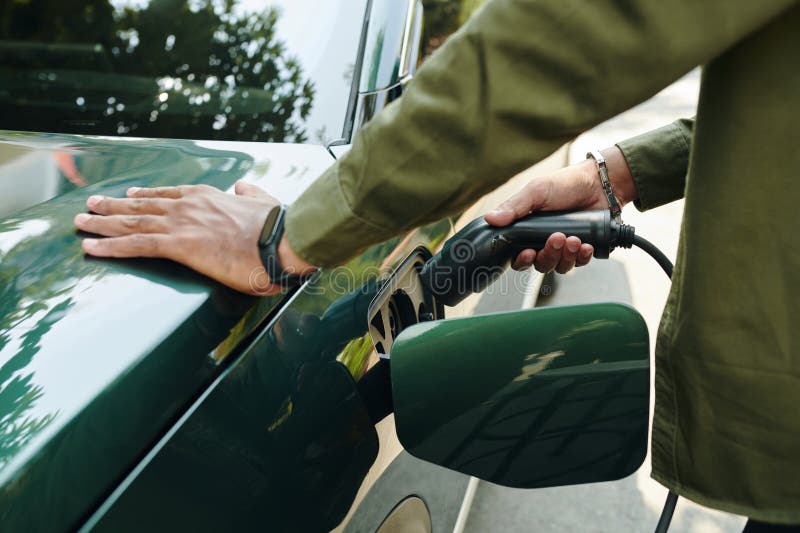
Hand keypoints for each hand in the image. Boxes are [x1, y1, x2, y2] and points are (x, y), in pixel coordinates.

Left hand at [74, 181, 315, 294]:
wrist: (281, 240)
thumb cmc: (278, 228)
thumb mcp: (264, 202)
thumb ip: (250, 194)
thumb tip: (243, 187)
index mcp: (209, 197)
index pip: (169, 194)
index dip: (147, 196)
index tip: (130, 195)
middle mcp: (189, 205)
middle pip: (142, 205)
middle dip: (113, 206)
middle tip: (91, 205)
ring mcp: (181, 223)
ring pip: (131, 222)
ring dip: (102, 222)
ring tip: (80, 222)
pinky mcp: (179, 245)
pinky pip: (136, 245)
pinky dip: (110, 245)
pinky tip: (91, 246)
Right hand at [484, 146, 635, 272]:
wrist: (599, 183)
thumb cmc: (565, 184)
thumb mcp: (536, 191)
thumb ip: (514, 207)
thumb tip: (490, 218)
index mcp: (527, 231)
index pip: (518, 256)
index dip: (522, 260)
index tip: (529, 253)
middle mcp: (544, 242)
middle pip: (540, 265)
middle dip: (549, 255)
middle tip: (557, 238)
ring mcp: (564, 248)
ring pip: (560, 267)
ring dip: (566, 256)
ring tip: (575, 239)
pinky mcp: (582, 250)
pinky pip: (579, 263)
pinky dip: (582, 257)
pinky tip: (586, 245)